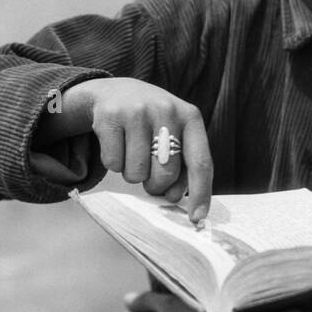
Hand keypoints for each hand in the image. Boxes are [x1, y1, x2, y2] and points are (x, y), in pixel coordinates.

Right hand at [61, 78, 211, 215]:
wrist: (118, 93)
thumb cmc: (154, 124)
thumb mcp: (175, 135)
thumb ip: (183, 166)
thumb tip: (177, 198)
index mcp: (190, 117)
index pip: (200, 162)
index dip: (200, 193)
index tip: (197, 218)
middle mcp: (166, 110)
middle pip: (165, 174)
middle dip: (156, 186)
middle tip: (150, 177)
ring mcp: (137, 111)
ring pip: (136, 173)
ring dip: (133, 174)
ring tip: (133, 153)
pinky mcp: (110, 117)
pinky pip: (113, 164)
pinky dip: (114, 164)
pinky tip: (118, 144)